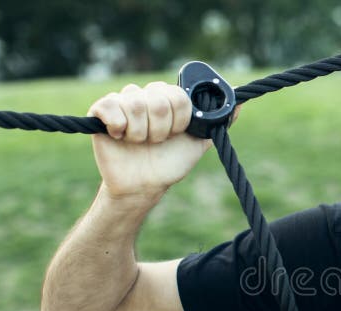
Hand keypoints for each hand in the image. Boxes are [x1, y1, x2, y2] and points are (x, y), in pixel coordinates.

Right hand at [87, 81, 210, 198]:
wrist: (143, 186)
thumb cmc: (169, 163)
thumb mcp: (198, 143)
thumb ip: (217, 122)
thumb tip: (239, 102)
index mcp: (168, 99)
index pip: (178, 95)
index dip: (180, 119)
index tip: (176, 134)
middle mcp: (147, 96)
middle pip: (159, 98)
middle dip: (162, 129)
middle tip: (156, 142)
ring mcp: (123, 101)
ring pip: (136, 103)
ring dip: (141, 132)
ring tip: (139, 143)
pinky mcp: (101, 110)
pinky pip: (110, 105)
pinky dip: (118, 125)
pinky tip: (120, 137)